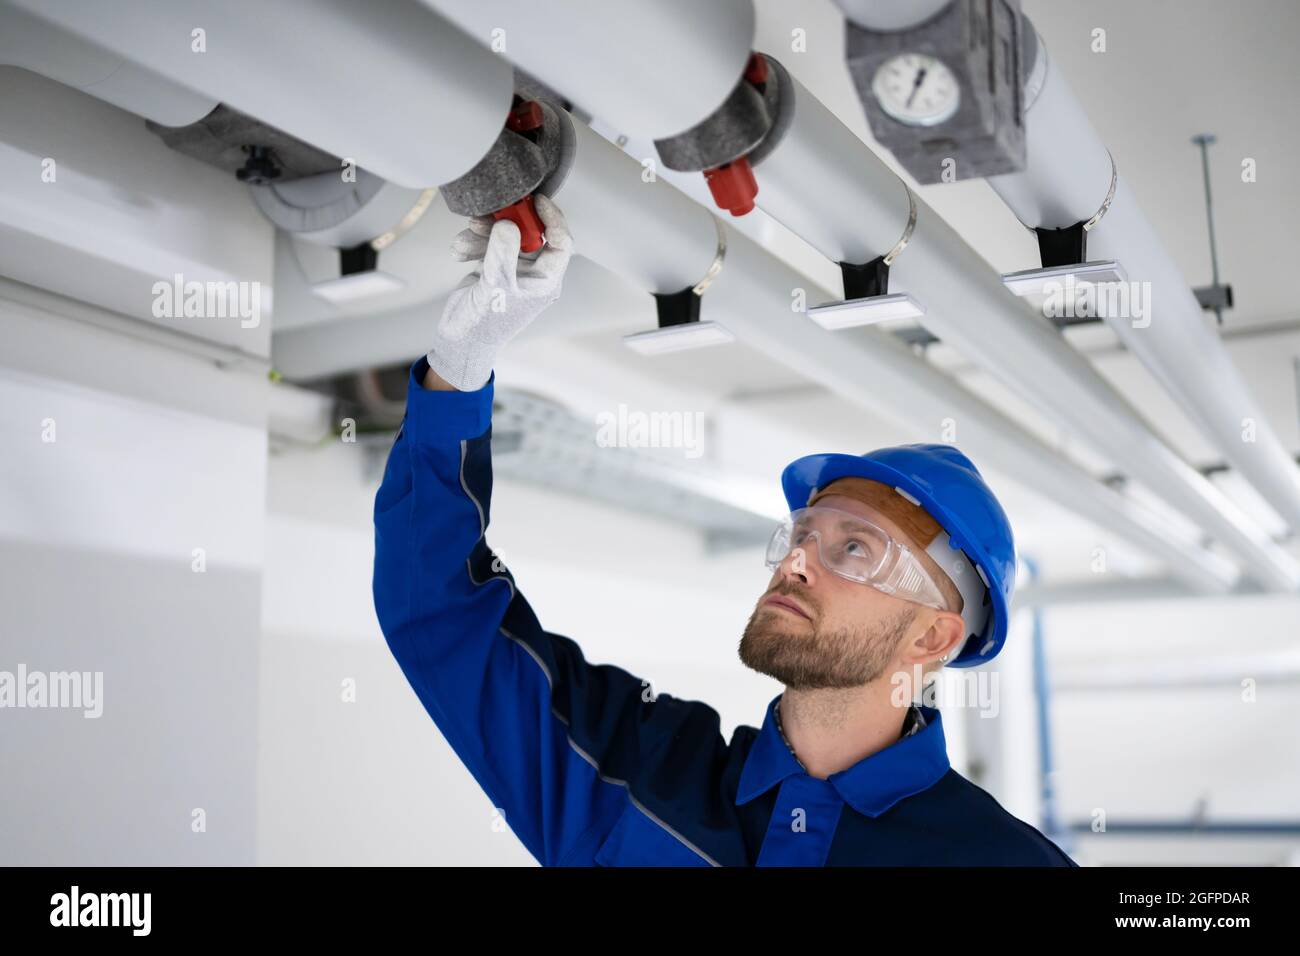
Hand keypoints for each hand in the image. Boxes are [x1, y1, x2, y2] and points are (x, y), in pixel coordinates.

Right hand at [425, 193, 572, 390]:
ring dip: (482, 234)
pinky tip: (458, 251)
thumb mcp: (496, 286)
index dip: (552, 219)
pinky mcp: (494, 268)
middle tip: (491, 212)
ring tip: (464, 240)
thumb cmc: (485, 322)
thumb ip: (503, 253)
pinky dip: (472, 245)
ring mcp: (513, 270)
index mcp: (545, 281)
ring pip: (505, 238)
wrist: (460, 339)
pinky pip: (488, 245)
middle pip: (529, 235)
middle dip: (507, 222)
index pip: (561, 243)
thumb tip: (508, 224)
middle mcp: (533, 274)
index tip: (537, 200)